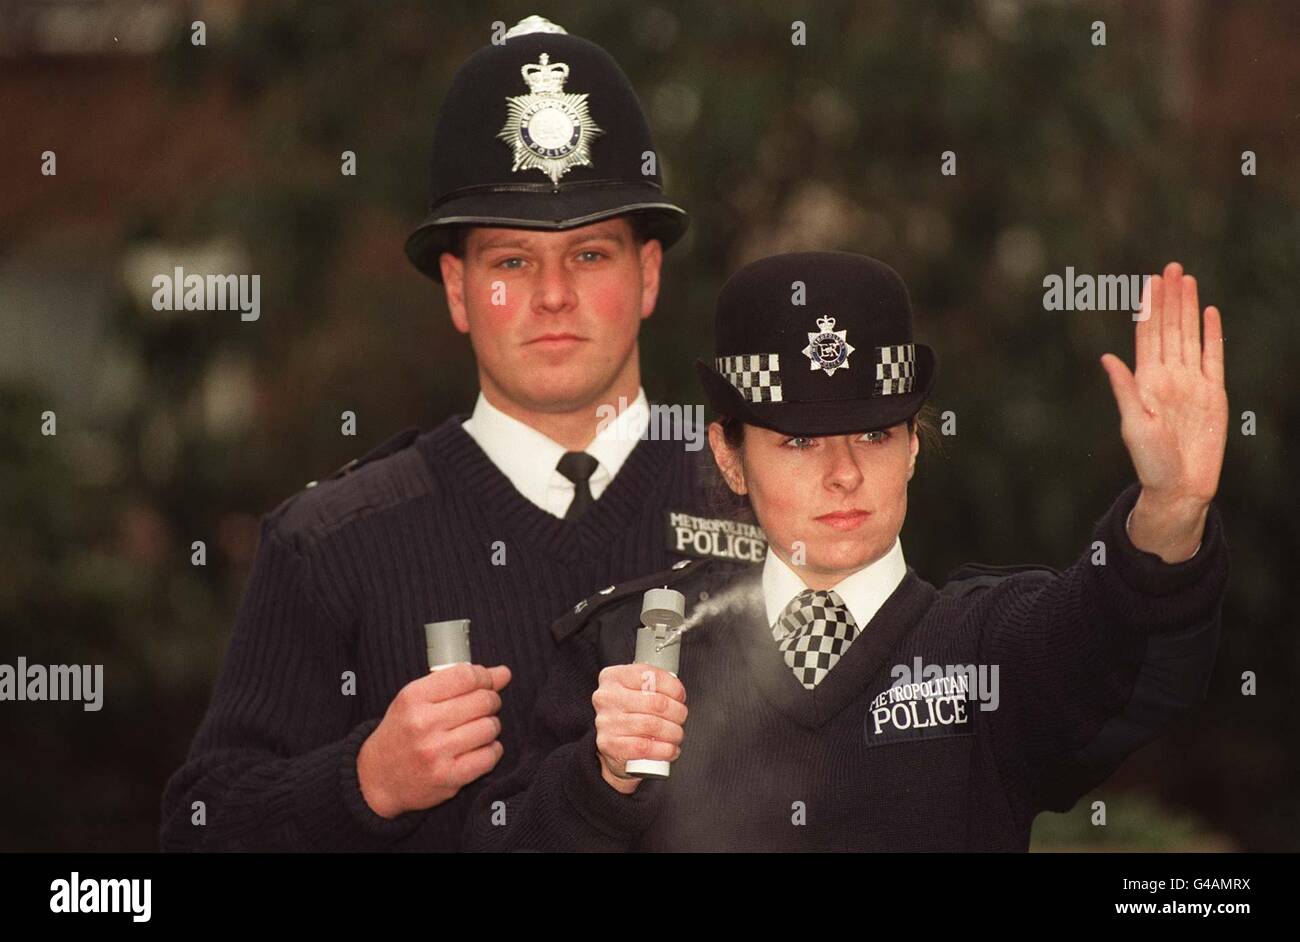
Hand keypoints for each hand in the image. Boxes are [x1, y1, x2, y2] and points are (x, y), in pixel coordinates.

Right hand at [357, 662, 510, 818]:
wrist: (377, 778)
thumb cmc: (402, 732)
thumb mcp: (418, 699)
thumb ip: (459, 682)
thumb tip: (503, 673)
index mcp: (413, 698)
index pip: (466, 676)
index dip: (485, 677)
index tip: (487, 682)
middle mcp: (424, 724)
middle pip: (483, 701)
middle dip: (491, 701)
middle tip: (483, 707)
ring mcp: (436, 752)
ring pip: (490, 728)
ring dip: (491, 727)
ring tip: (478, 729)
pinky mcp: (448, 778)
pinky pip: (490, 756)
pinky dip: (492, 750)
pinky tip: (479, 748)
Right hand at [592, 664, 687, 793]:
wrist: (607, 742)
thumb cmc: (626, 711)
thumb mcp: (635, 688)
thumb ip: (654, 683)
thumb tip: (678, 693)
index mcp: (613, 676)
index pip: (651, 676)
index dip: (674, 688)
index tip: (680, 697)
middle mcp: (607, 697)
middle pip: (657, 703)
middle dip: (678, 713)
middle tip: (680, 718)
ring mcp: (607, 722)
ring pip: (654, 726)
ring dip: (674, 733)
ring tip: (676, 734)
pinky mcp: (610, 746)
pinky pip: (646, 748)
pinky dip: (665, 750)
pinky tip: (670, 749)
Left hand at [1100, 261, 1227, 560]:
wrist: (1181, 487)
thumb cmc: (1150, 462)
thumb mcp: (1134, 424)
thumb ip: (1124, 389)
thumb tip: (1106, 357)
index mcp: (1146, 381)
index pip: (1147, 336)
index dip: (1149, 308)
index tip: (1149, 281)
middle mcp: (1168, 376)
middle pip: (1170, 328)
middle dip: (1170, 298)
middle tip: (1171, 266)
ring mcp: (1191, 383)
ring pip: (1190, 336)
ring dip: (1188, 308)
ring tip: (1187, 280)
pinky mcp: (1214, 393)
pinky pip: (1213, 357)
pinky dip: (1211, 335)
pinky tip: (1209, 313)